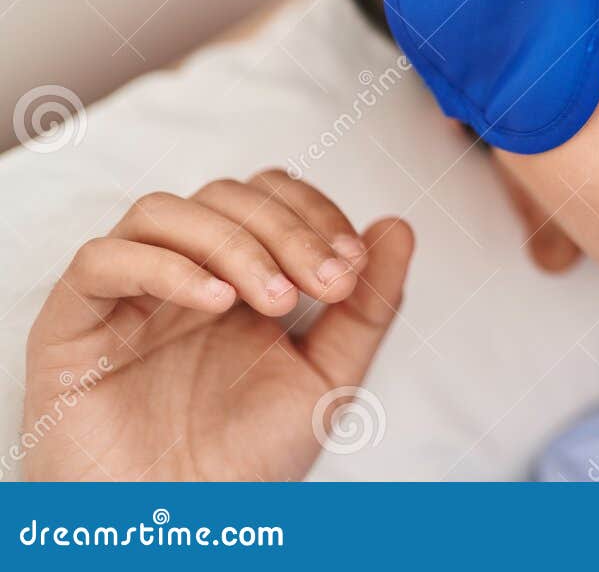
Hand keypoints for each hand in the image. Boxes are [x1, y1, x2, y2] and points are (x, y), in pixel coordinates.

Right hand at [20, 171, 412, 480]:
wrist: (185, 531)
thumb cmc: (248, 464)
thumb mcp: (329, 378)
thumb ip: (368, 306)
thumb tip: (397, 226)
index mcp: (240, 278)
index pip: (271, 196)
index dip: (316, 213)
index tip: (353, 266)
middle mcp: (182, 277)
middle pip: (226, 195)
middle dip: (288, 228)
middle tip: (325, 283)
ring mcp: (125, 298)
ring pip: (162, 212)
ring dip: (234, 241)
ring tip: (275, 299)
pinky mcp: (72, 328)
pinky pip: (101, 261)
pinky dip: (163, 265)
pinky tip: (216, 301)